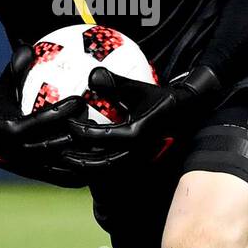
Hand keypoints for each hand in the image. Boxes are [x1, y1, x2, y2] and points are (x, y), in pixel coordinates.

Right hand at [0, 45, 87, 182]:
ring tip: (106, 148)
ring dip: (83, 160)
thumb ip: (14, 69)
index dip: (58, 114)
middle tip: (97, 120)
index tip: (79, 101)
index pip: (36, 122)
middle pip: (52, 146)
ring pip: (59, 167)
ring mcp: (27, 167)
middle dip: (76, 134)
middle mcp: (17, 153)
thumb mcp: (1, 86)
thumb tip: (28, 46)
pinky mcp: (35, 176)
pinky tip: (100, 168)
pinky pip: (61, 179)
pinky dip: (80, 176)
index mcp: (7, 131)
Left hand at [62, 65, 220, 172]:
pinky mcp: (138, 165)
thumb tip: (92, 75)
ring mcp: (139, 161)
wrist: (188, 114)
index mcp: (139, 132)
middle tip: (59, 153)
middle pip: (103, 164)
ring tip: (67, 161)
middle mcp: (139, 151)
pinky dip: (96, 170)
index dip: (83, 132)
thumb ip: (115, 83)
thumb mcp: (138, 88)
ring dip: (86, 168)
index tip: (67, 124)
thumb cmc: (161, 98)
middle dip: (79, 161)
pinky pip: (113, 172)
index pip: (104, 136)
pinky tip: (83, 162)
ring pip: (107, 172)